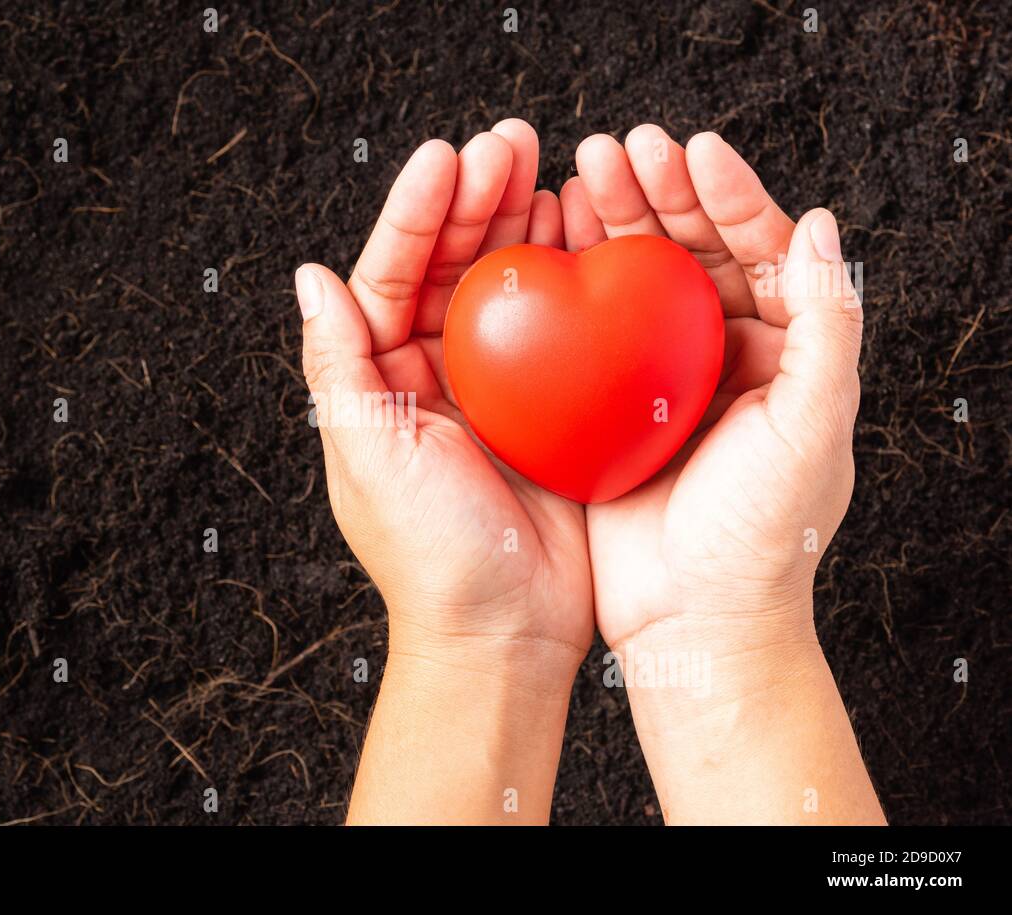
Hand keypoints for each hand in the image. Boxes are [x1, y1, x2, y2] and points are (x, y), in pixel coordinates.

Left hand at [298, 120, 592, 686]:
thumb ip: (337, 365)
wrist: (505, 632)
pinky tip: (587, 233)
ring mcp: (496, 388)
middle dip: (476, 199)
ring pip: (507, 286)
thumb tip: (311, 277)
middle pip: (450, 265)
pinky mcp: (552, 407)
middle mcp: (433, 374)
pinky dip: (573, 278)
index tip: (446, 157)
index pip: (390, 274)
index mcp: (380, 381)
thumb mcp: (369, 455)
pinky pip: (562, 328)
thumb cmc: (430, 555)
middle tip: (511, 141)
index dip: (416, 213)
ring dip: (523, 224)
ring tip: (551, 167)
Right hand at [561, 126, 862, 659]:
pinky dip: (567, 284)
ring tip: (577, 175)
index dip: (729, 194)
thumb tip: (822, 229)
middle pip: (689, 252)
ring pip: (632, 281)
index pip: (760, 251)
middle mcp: (719, 356)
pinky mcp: (604, 406)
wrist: (694, 619)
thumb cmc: (764, 535)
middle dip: (658, 194)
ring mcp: (655, 379)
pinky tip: (545, 246)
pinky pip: (584, 330)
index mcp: (780, 353)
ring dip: (609, 224)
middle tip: (618, 149)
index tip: (693, 150)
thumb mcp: (813, 428)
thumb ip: (828, 328)